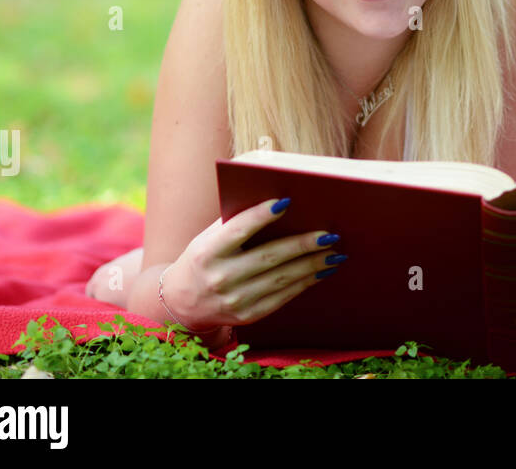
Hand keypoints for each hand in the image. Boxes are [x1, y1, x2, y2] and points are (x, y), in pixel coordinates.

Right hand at [157, 198, 344, 333]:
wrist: (180, 302)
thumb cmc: (203, 258)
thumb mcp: (208, 237)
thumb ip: (236, 221)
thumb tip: (278, 200)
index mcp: (206, 252)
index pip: (237, 230)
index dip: (261, 216)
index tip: (287, 201)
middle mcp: (219, 278)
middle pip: (268, 257)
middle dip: (302, 245)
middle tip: (329, 234)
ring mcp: (233, 300)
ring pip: (280, 279)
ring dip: (311, 265)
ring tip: (335, 252)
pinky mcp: (246, 315)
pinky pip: (281, 298)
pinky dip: (304, 283)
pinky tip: (321, 271)